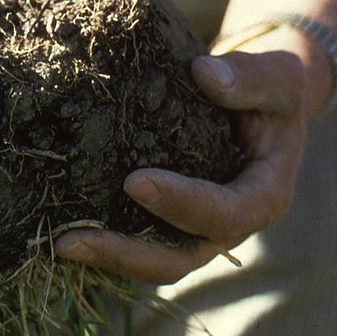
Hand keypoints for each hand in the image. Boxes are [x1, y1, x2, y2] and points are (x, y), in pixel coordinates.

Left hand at [55, 49, 308, 284]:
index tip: (134, 181)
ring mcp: (195, 232)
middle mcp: (228, 227)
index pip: (224, 213)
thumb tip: (204, 73)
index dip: (181, 202)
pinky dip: (102, 242)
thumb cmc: (272, 90)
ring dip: (106, 257)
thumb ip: (250, 77)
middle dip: (126, 254)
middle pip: (179, 259)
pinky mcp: (168, 225)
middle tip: (73, 241)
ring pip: (152, 263)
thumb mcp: (278, 76)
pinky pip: (136, 243)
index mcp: (264, 197)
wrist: (261, 104)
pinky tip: (59, 232)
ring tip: (58, 245)